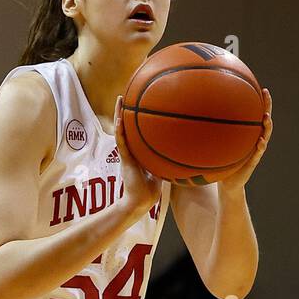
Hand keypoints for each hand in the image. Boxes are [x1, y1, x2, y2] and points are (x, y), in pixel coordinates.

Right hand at [114, 95, 161, 216]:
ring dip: (119, 115)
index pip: (135, 132)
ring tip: (120, 100)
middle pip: (126, 127)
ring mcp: (127, 155)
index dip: (134, 119)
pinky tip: (119, 120)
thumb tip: (178, 152)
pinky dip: (120, 132)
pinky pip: (122, 143)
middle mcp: (131, 151)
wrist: (140, 202)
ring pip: (121, 131)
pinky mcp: (125, 160)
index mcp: (137, 153)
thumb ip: (164, 161)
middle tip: (125, 96)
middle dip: (125, 111)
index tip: (137, 105)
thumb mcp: (160, 170)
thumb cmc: (150, 191)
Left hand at [215, 88, 272, 195]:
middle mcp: (254, 139)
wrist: (227, 183)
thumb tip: (191, 117)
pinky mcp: (252, 162)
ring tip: (266, 116)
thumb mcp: (215, 146)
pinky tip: (260, 141)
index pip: (254, 114)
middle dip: (266, 105)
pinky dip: (260, 146)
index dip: (258, 100)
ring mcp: (255, 150)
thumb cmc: (220, 162)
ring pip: (265, 135)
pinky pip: (258, 153)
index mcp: (247, 134)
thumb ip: (210, 133)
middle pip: (263, 120)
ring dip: (267, 126)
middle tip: (265, 93)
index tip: (258, 87)